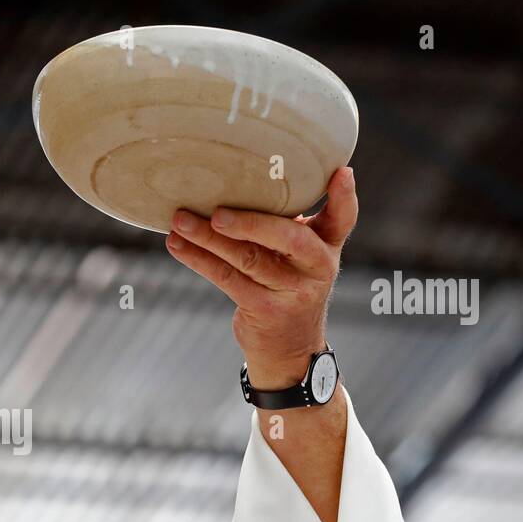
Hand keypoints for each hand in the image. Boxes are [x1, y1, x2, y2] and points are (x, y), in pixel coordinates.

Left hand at [165, 166, 357, 389]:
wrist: (289, 347)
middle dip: (251, 223)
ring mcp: (291, 291)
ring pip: (247, 258)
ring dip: (208, 239)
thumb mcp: (299, 254)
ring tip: (179, 220)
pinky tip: (177, 245)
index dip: (344, 196)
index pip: (343, 218)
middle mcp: (316, 267)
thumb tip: (241, 175)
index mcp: (327, 245)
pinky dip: (198, 259)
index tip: (341, 173)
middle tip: (216, 213)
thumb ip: (287, 222)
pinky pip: (226, 278)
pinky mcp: (264, 309)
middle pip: (288, 238)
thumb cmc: (286, 283)